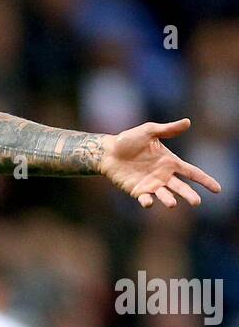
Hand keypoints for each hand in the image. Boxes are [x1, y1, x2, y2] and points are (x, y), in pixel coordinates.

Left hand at [100, 119, 220, 208]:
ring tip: (172, 204)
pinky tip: (148, 201)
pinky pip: (145, 199)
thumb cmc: (129, 140)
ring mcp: (151, 185)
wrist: (108, 152)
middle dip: (189, 195)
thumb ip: (168, 129)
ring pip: (165, 195)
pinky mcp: (138, 191)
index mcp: (170, 162)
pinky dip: (147, 202)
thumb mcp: (149, 131)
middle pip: (181, 188)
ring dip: (169, 200)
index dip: (205, 180)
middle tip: (196, 202)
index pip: (192, 172)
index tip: (218, 189)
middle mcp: (163, 176)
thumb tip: (188, 122)